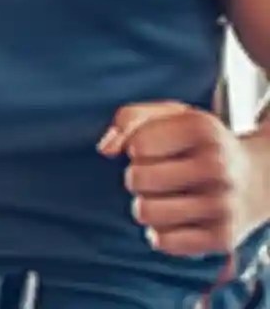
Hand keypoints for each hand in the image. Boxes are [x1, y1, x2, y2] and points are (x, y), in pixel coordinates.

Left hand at [99, 101, 263, 256]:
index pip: (137, 145)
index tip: (162, 149)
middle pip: (136, 179)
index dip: (139, 148)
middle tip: (162, 175)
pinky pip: (163, 242)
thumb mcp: (171, 116)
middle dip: (138, 177)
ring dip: (147, 206)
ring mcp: (224, 204)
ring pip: (145, 212)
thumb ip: (129, 119)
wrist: (262, 177)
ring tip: (168, 197)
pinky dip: (161, 233)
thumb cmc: (202, 144)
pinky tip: (177, 220)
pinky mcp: (223, 238)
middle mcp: (218, 166)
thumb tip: (105, 149)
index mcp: (203, 129)